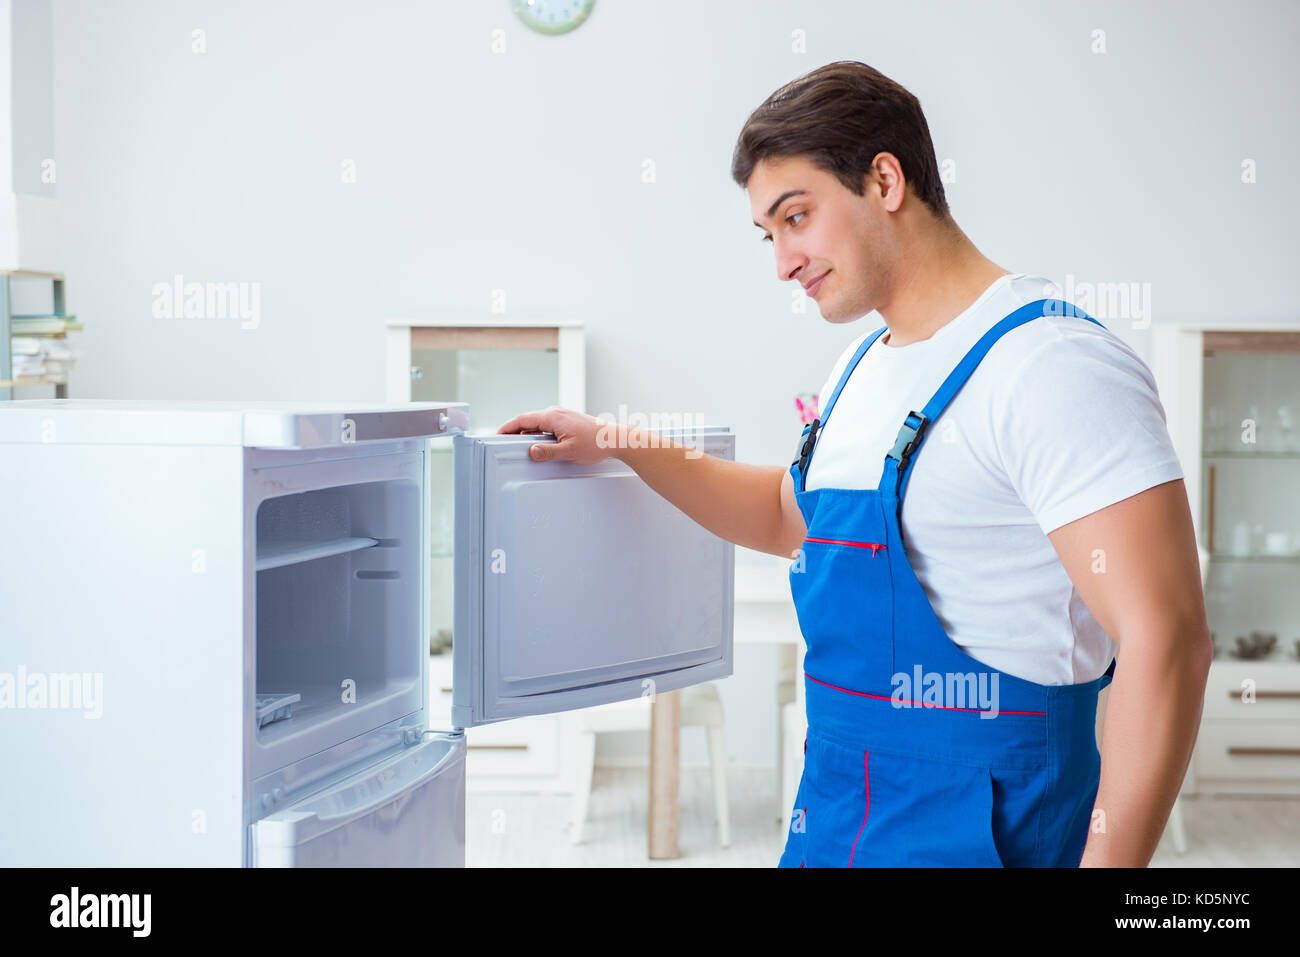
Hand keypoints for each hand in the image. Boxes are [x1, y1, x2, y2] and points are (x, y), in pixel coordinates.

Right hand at [496, 406, 615, 464]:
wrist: (614, 438)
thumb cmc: (596, 442)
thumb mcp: (569, 451)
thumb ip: (548, 452)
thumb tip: (531, 452)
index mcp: (553, 416)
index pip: (522, 419)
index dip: (507, 427)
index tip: (497, 435)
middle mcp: (555, 413)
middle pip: (527, 420)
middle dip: (514, 431)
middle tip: (504, 443)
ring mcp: (561, 416)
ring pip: (537, 423)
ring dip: (527, 433)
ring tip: (518, 446)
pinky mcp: (566, 421)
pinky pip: (546, 425)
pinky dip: (537, 433)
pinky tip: (538, 444)